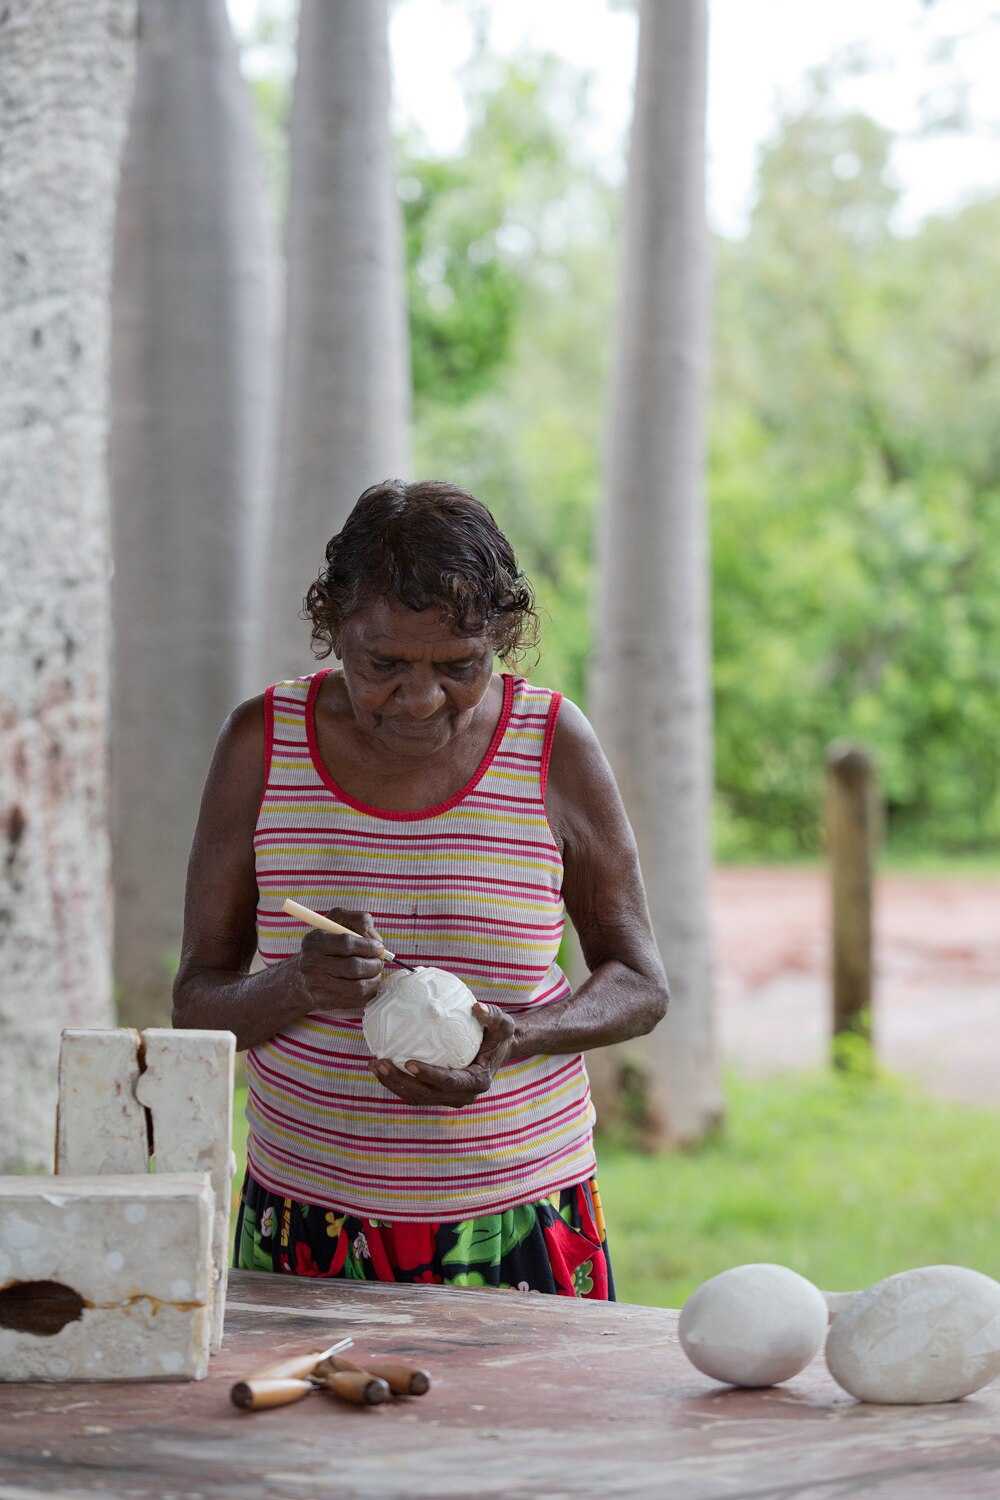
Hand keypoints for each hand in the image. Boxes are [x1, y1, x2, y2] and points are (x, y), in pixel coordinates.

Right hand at [292, 908, 383, 1014]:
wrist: (300, 977)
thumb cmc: (326, 945)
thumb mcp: (337, 922)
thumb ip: (359, 920)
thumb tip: (375, 938)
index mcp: (314, 942)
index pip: (346, 943)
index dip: (368, 946)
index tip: (379, 947)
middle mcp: (311, 964)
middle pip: (353, 967)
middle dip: (374, 964)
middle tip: (379, 962)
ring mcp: (316, 986)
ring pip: (357, 987)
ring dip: (374, 980)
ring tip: (375, 973)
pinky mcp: (324, 1002)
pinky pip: (355, 1000)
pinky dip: (368, 992)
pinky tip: (367, 984)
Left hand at [368, 1003, 515, 1108]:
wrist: (498, 1050)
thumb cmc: (498, 1034)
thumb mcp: (503, 1023)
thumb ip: (493, 1016)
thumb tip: (478, 1007)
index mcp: (477, 1082)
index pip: (449, 1082)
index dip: (428, 1075)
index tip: (407, 1061)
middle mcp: (462, 1095)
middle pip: (426, 1095)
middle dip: (400, 1082)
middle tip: (380, 1062)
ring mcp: (449, 1097)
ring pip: (416, 1097)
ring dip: (393, 1084)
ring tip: (374, 1064)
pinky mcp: (438, 1094)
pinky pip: (414, 1092)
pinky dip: (396, 1081)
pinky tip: (381, 1064)